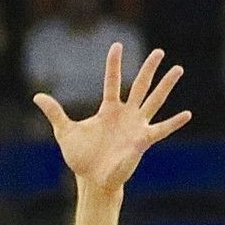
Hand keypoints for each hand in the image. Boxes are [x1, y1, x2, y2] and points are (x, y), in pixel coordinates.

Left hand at [33, 43, 190, 192]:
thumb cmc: (81, 156)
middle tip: (159, 51)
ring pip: (154, 101)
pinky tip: (187, 114)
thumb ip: (55, 112)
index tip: (117, 45)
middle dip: (149, 69)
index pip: (112, 81)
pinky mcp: (142, 141)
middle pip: (139, 86)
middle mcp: (125, 114)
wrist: (91, 179)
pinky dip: (173, 123)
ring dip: (166, 86)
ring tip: (178, 69)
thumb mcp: (65, 131)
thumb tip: (37, 96)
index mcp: (108, 110)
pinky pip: (161, 130)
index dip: (114, 64)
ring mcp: (136, 126)